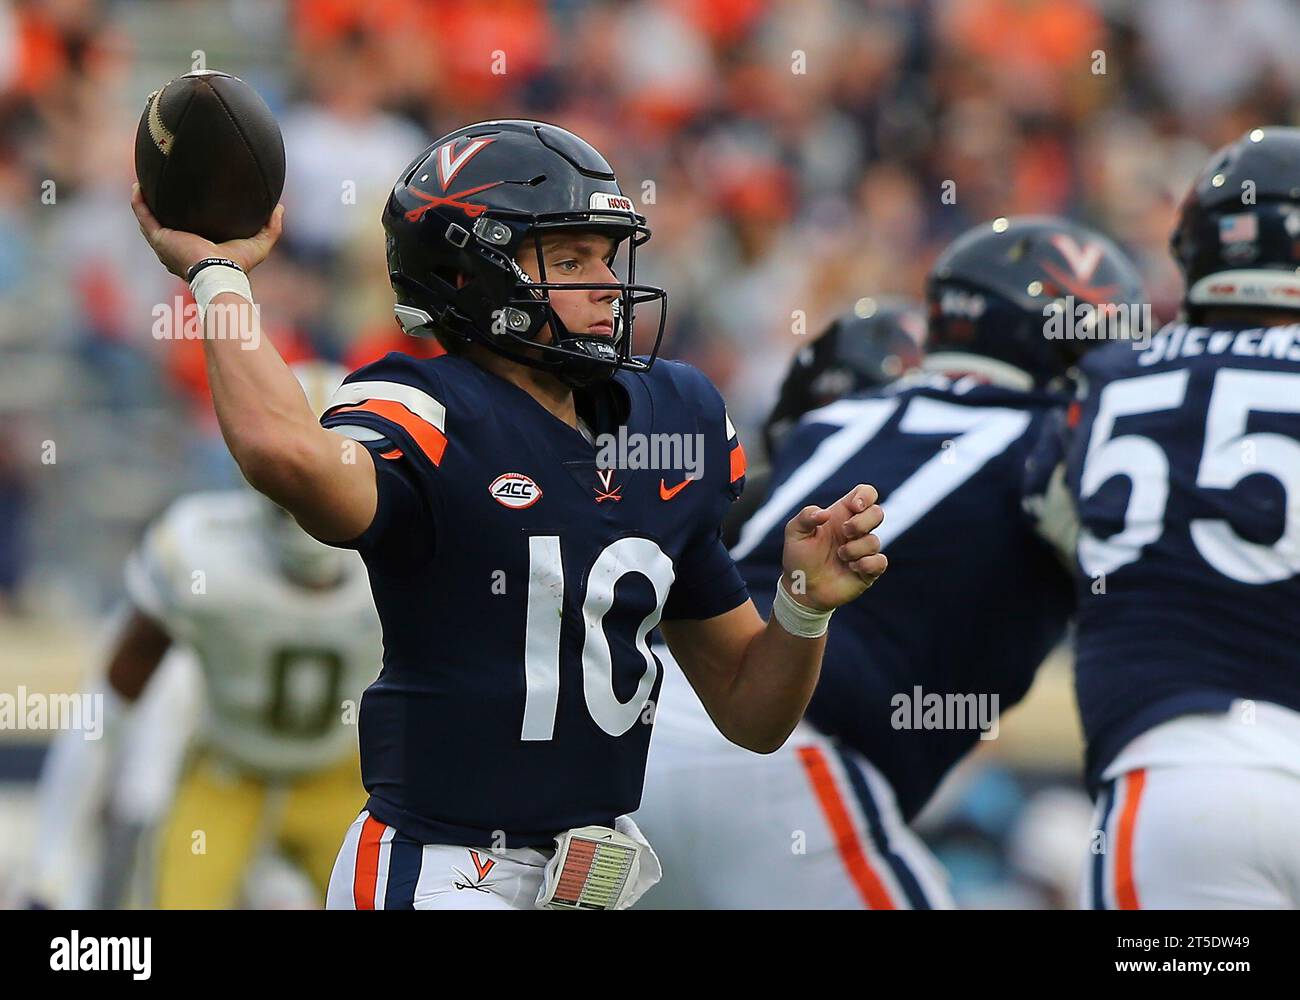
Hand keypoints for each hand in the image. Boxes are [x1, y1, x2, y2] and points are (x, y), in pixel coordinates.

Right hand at [131, 183, 283, 277]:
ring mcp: (165, 244)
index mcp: (197, 249)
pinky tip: (138, 186)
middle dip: (161, 208)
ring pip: (149, 220)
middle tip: (162, 188)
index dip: (186, 218)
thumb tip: (280, 207)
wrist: (219, 273)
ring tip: (143, 183)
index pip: (189, 232)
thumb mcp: (259, 244)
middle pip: (165, 225)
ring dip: (145, 202)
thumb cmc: (238, 265)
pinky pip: (143, 217)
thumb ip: (271, 227)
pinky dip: (138, 202)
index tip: (188, 200)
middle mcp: (178, 248)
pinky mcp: (159, 238)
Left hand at [780, 484, 886, 611]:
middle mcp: (856, 531)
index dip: (866, 496)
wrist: (801, 588)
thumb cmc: (799, 557)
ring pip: (875, 541)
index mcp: (841, 515)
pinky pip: (880, 562)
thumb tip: (824, 514)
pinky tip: (851, 568)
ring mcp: (863, 550)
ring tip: (839, 556)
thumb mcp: (794, 533)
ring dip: (855, 548)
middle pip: (878, 513)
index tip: (854, 506)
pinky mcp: (868, 570)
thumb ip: (805, 517)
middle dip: (862, 522)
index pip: (866, 494)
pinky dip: (866, 564)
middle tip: (845, 532)